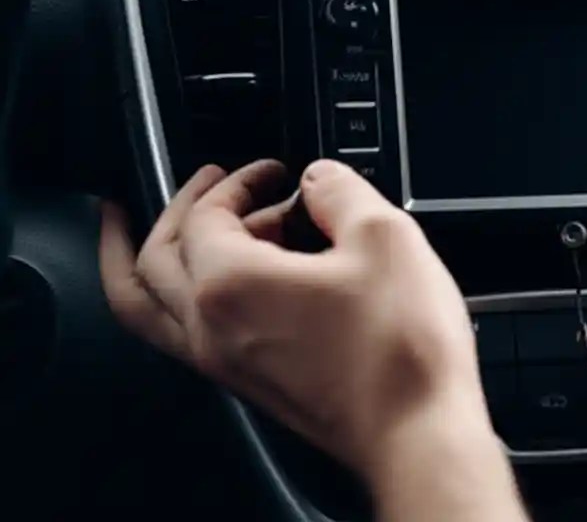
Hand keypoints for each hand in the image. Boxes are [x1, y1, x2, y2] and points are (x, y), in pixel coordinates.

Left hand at [100, 159, 526, 520]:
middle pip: (154, 259)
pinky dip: (188, 298)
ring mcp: (227, 364)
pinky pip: (188, 336)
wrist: (418, 429)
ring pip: (153, 308)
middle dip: (181, 210)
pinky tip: (228, 286)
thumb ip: (340, 191)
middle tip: (208, 183)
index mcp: (231, 284)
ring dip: (156, 260)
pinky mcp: (253, 385)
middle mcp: (212, 329)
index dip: (237, 181)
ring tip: (162, 235)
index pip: (205, 215)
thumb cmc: (402, 348)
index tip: (272, 171)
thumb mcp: (384, 236)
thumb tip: (320, 179)